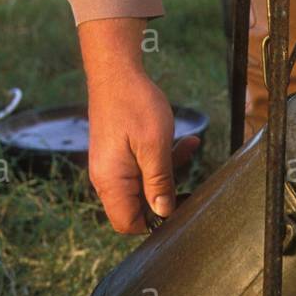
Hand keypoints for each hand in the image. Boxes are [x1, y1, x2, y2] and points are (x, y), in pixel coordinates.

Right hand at [80, 18, 198, 233]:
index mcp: (111, 182)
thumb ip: (159, 183)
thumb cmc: (134, 104)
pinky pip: (142, 169)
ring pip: (143, 187)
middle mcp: (106, 179)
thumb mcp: (155, 147)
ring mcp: (111, 167)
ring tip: (189, 148)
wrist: (116, 71)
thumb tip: (164, 213)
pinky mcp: (118, 155)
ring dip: (169, 173)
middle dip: (166, 196)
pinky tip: (184, 142)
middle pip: (137, 208)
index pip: (128, 223)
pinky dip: (161, 160)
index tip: (178, 207)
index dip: (155, 222)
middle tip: (190, 180)